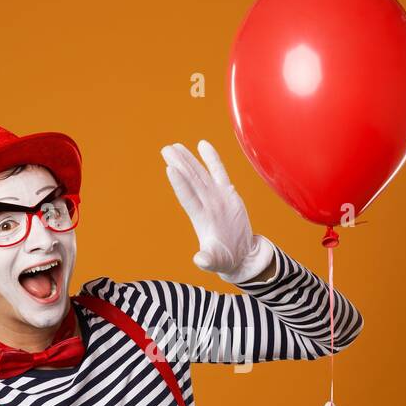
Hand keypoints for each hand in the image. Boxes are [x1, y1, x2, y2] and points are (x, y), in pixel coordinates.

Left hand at [160, 140, 274, 283]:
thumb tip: (200, 261)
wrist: (239, 254)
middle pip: (191, 181)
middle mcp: (206, 204)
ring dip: (188, 160)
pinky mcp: (227, 193)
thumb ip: (208, 260)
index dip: (180, 184)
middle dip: (179, 164)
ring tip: (175, 146)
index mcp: (202, 219)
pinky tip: (202, 145)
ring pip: (200, 173)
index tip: (170, 168)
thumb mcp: (217, 261)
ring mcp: (216, 197)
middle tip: (166, 149)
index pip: (188, 198)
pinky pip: (218, 171)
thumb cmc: (225, 259)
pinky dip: (211, 158)